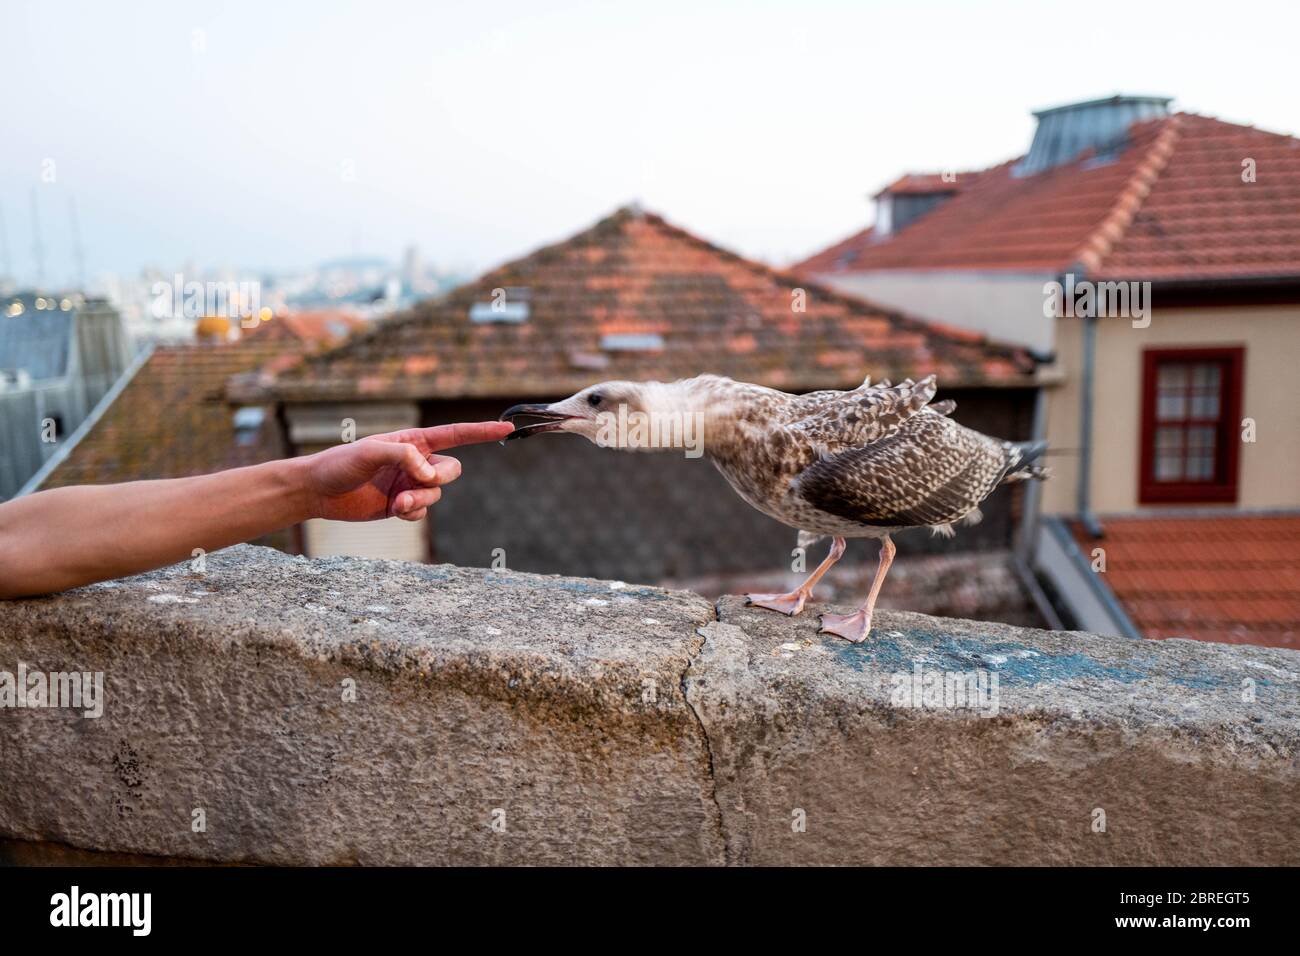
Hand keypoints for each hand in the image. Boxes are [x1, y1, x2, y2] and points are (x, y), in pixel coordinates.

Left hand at [301, 421, 513, 521]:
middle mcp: (416, 461)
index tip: (507, 428)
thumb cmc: (340, 463)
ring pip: (437, 493)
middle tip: (420, 482)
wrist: (318, 491)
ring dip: (420, 499)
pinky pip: (423, 511)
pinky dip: (413, 513)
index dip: (482, 431)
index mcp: (413, 440)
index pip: (456, 434)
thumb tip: (429, 474)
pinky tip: (393, 510)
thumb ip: (404, 456)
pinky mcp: (402, 505)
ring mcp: (410, 484)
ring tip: (397, 502)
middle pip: (451, 469)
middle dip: (440, 478)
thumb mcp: (371, 451)